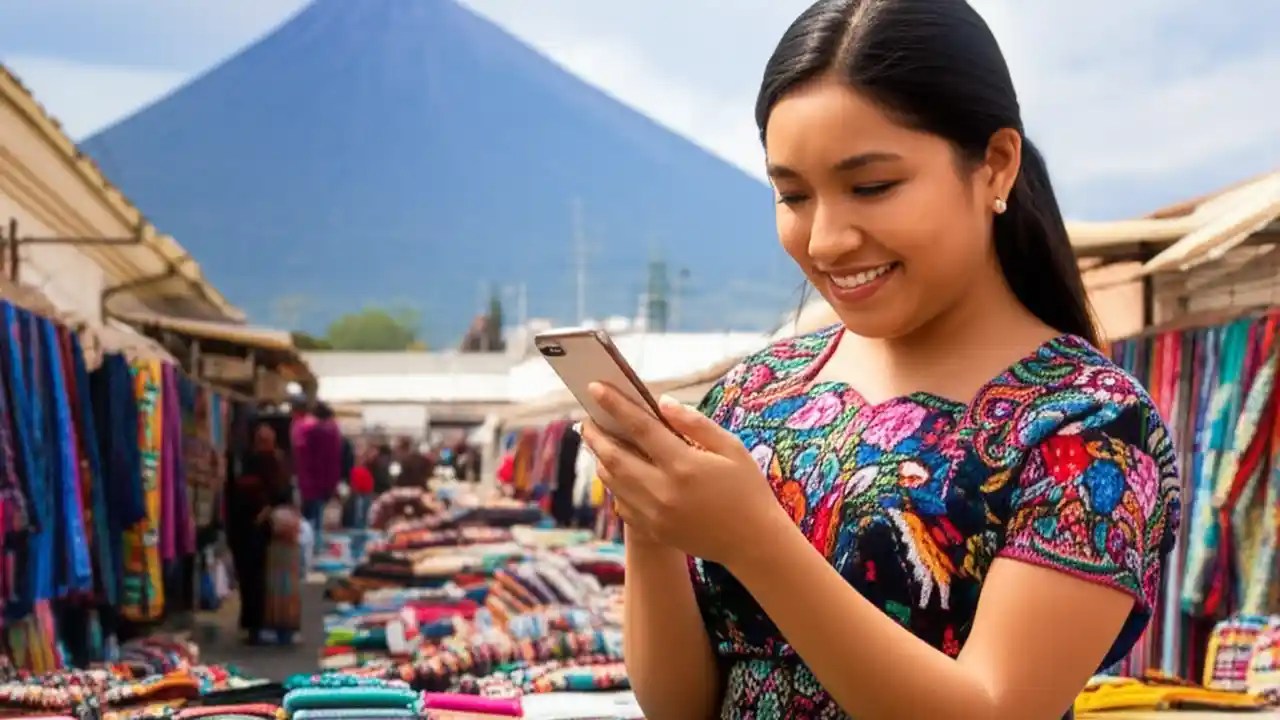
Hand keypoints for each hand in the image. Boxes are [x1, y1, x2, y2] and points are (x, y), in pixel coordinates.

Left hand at [579, 382, 787, 567]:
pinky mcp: (653, 530)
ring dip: (601, 459)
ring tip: (598, 442)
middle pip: (614, 456)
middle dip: (596, 434)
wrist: (753, 543)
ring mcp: (654, 514)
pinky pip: (621, 503)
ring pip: (612, 481)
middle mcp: (663, 491)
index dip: (615, 405)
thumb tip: (662, 402)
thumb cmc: (747, 490)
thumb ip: (695, 423)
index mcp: (684, 465)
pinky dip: (614, 485)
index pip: (640, 427)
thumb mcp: (731, 448)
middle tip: (587, 419)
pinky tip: (617, 473)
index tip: (595, 387)